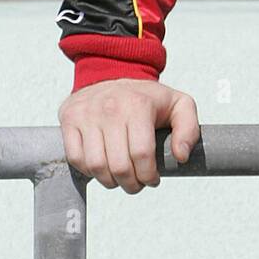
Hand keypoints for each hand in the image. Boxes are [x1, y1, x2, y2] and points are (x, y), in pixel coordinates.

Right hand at [57, 79, 199, 193]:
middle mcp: (110, 108)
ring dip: (110, 182)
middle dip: (131, 184)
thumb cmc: (147, 97)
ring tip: (120, 180)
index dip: (148, 175)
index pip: (142, 154)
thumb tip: (181, 157)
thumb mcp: (179, 105)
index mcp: (138, 105)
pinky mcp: (70, 119)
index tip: (153, 180)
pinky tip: (102, 168)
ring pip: (95, 165)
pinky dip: (88, 171)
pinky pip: (75, 157)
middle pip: (118, 165)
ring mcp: (87, 114)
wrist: (111, 73)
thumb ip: (189, 129)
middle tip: (137, 184)